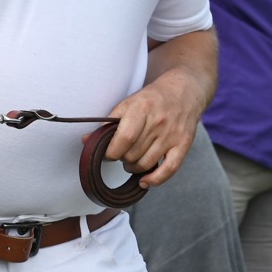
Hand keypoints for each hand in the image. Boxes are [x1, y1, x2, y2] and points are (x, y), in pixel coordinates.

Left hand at [106, 71, 206, 187]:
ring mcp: (173, 135)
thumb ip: (108, 123)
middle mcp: (159, 122)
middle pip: (133, 154)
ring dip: (133, 168)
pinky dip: (155, 180)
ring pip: (146, 163)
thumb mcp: (128, 103)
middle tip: (121, 153)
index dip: (111, 152)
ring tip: (131, 161)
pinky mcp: (184, 144)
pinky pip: (170, 169)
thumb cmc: (152, 98)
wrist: (185, 90)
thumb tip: (87, 141)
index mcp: (142, 108)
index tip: (107, 153)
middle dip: (122, 158)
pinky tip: (145, 182)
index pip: (124, 138)